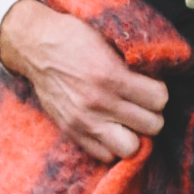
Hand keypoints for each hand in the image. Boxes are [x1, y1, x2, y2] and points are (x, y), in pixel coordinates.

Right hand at [0, 0, 168, 162]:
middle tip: (143, 105)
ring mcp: (84, 121)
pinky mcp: (72, 132)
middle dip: (152, 114)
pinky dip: (112, 145)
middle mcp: (99, 102)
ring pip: (131, 148)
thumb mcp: (106, 39)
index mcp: (110, 75)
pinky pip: (104, 156)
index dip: (159, 92)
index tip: (152, 87)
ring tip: (129, 121)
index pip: (159, 99)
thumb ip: (131, 61)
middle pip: (152, 126)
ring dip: (135, 135)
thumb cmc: (73, 37)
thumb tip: (158, 76)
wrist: (34, 48)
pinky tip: (111, 128)